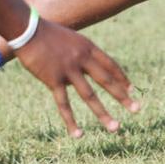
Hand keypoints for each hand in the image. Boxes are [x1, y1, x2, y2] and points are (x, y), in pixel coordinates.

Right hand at [14, 18, 140, 136]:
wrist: (27, 29)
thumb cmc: (47, 33)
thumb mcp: (71, 39)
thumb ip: (80, 54)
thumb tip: (84, 70)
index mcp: (88, 47)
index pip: (111, 65)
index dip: (122, 78)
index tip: (132, 90)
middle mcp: (82, 59)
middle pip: (107, 81)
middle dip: (123, 97)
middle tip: (137, 109)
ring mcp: (69, 70)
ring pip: (90, 96)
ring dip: (103, 114)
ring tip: (115, 128)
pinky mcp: (53, 80)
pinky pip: (64, 104)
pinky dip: (71, 121)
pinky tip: (78, 134)